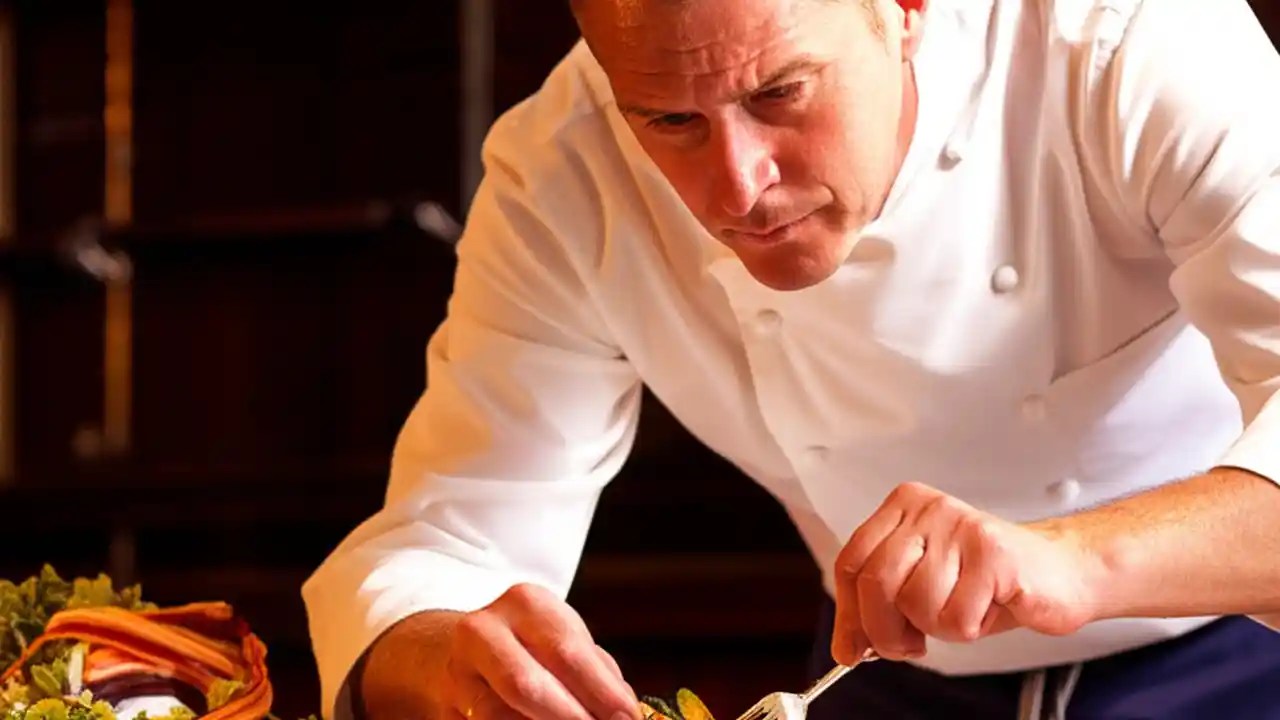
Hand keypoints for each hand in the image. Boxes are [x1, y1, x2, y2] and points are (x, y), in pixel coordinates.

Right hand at [359, 583, 641, 719]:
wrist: (461, 646)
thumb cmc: (534, 646)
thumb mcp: (568, 641)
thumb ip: (598, 673)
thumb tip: (624, 711)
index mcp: (525, 603)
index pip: (567, 652)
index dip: (602, 693)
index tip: (627, 718)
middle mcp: (482, 631)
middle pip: (527, 685)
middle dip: (572, 718)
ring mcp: (456, 671)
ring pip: (500, 716)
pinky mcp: (445, 707)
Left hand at [830, 482, 1102, 664]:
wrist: (1062, 572)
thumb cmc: (989, 583)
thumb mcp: (922, 589)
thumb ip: (879, 610)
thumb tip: (846, 647)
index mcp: (903, 508)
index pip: (850, 563)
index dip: (849, 614)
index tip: (853, 647)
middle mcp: (928, 509)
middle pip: (875, 584)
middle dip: (887, 631)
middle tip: (911, 644)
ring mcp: (961, 527)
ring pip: (916, 603)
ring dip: (939, 627)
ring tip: (965, 609)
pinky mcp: (992, 553)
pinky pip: (956, 616)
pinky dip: (970, 628)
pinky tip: (989, 606)